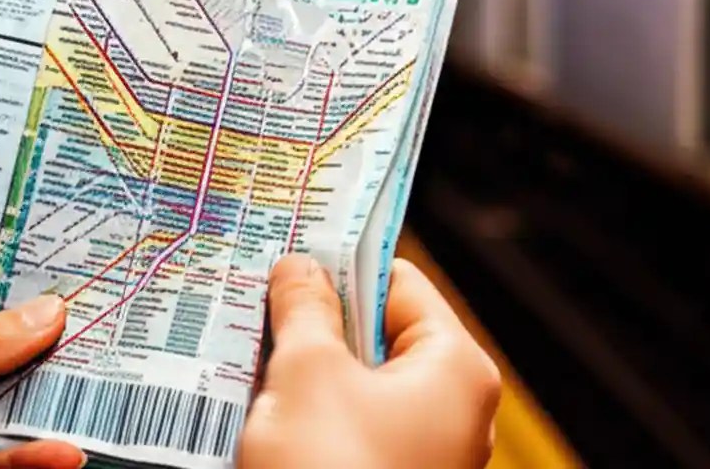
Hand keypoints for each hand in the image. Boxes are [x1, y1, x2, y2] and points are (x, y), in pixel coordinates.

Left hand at [0, 297, 85, 468]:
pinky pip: (2, 459)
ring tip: (98, 390)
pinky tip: (64, 452)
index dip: (5, 282)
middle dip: (43, 341)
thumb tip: (44, 313)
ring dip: (51, 402)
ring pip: (7, 406)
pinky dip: (36, 456)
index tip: (58, 266)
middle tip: (96, 324)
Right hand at [239, 255, 500, 468]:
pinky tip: (264, 412)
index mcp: (457, 368)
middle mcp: (454, 411)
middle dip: (318, 324)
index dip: (342, 268)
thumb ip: (304, 310)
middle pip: (380, 336)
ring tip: (252, 358)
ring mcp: (424, 454)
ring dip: (307, 372)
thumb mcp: (307, 373)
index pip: (400, 284)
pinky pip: (350, 430)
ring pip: (359, 387)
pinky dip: (311, 416)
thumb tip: (299, 269)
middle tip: (262, 310)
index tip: (290, 259)